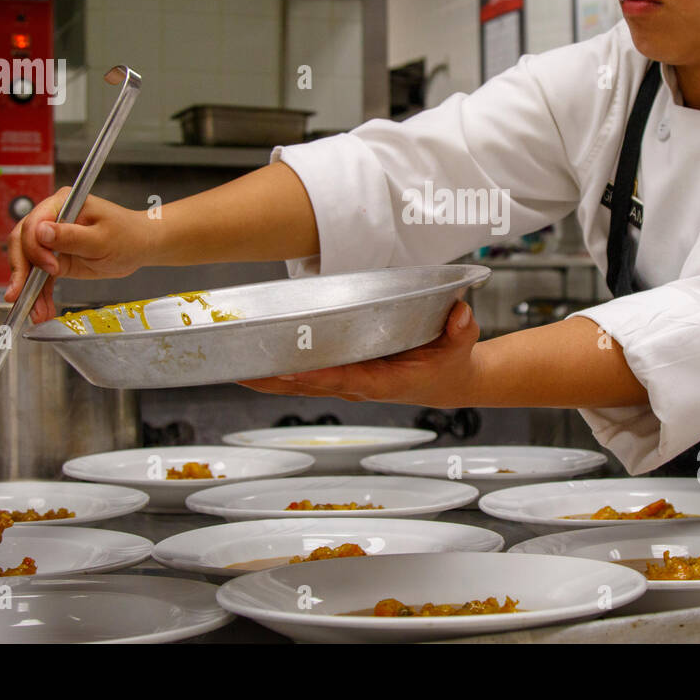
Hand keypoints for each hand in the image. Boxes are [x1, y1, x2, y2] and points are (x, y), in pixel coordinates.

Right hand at [5, 187, 146, 322]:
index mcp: (62, 204)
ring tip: (36, 311)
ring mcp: (52, 240)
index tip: (50, 267)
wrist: (140, 245)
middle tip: (20, 295)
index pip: (33, 224)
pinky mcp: (56, 258)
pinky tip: (42, 308)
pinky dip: (40, 293)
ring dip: (29, 289)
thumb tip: (41, 231)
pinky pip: (41, 276)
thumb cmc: (128, 235)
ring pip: (28, 264)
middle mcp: (52, 219)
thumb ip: (71, 236)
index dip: (35, 248)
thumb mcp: (101, 238)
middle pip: (23, 244)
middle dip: (21, 272)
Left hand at [240, 302, 482, 407]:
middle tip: (245, 370)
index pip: (351, 379)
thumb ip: (460, 329)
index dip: (324, 376)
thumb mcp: (462, 345)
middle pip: (313, 385)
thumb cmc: (449, 363)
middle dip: (279, 379)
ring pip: (303, 384)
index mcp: (386, 381)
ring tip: (237, 369)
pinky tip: (255, 366)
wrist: (449, 382)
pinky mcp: (342, 377)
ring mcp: (349, 383)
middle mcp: (361, 385)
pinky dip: (280, 373)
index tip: (299, 371)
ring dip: (271, 379)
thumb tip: (458, 314)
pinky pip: (306, 377)